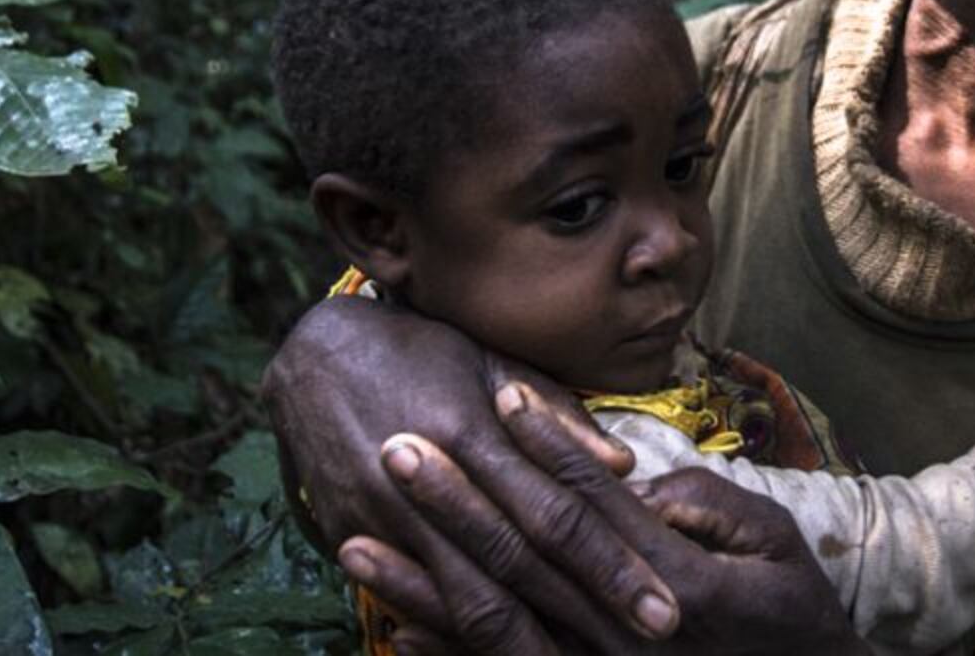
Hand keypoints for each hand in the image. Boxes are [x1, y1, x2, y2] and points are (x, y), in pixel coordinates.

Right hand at [261, 296, 678, 652]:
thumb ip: (556, 417)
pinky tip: (503, 654)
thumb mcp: (489, 360)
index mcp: (471, 430)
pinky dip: (455, 635)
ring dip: (529, 639)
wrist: (310, 355)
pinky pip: (413, 601)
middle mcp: (430, 478)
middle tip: (655, 635)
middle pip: (521, 565)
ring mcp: (384, 517)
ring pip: (466, 598)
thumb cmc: (419, 349)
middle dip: (589, 607)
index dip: (612, 560)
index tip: (663, 596)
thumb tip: (624, 464)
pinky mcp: (352, 538)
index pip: (555, 511)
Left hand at [349, 381, 864, 654]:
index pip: (590, 503)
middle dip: (455, 499)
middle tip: (397, 446)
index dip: (544, 446)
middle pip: (524, 556)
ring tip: (356, 538)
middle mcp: (623, 635)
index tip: (499, 394)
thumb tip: (634, 483)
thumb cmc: (794, 616)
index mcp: (677, 582)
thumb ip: (708, 506)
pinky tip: (392, 627)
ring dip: (420, 581)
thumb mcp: (777, 545)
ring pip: (493, 624)